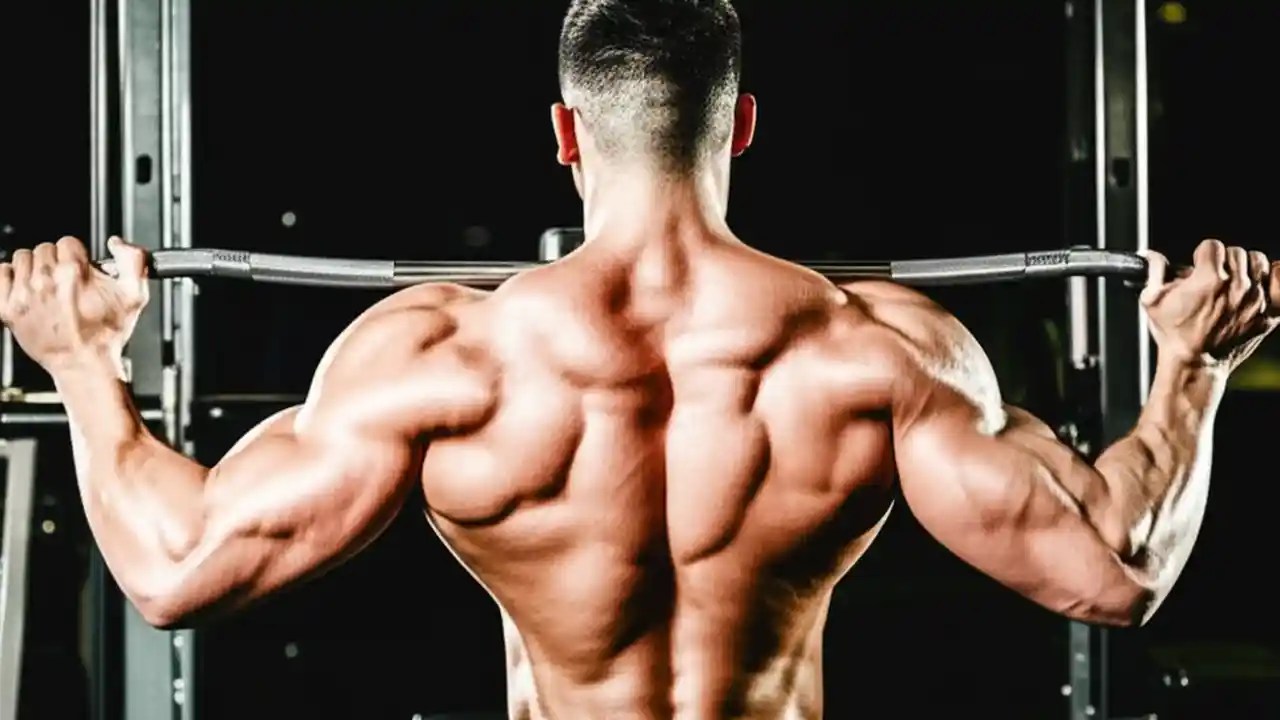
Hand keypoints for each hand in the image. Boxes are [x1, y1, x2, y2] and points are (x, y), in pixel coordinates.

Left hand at [0, 236, 148, 372]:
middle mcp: (47, 279)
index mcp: (75, 271)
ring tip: (46, 286)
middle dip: (55, 261)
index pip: (68, 242)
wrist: (84, 364)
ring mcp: (24, 294)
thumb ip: (134, 260)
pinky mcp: (8, 308)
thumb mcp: (135, 296)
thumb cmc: (108, 334)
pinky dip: (9, 277)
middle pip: (43, 248)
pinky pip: (1, 273)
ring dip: (33, 268)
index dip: (76, 255)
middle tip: (64, 282)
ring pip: (22, 258)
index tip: (79, 270)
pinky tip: (24, 288)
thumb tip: (116, 242)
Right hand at [1141, 239, 1278, 371]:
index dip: (1203, 255)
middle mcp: (1236, 287)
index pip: (1213, 245)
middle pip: (1238, 252)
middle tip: (1215, 277)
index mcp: (1208, 279)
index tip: (1199, 266)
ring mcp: (1256, 300)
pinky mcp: (1269, 314)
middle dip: (1224, 262)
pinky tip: (1259, 289)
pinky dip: (1273, 283)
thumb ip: (1154, 272)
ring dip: (1248, 269)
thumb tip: (1150, 254)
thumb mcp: (1152, 302)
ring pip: (1261, 263)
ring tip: (1236, 282)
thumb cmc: (1173, 335)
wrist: (1195, 365)